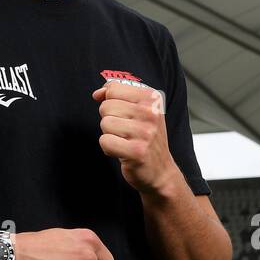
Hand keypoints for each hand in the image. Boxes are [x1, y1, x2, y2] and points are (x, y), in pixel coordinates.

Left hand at [92, 80, 178, 194]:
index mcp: (152, 98)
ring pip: (105, 123)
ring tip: (125, 141)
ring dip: (109, 135)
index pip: (113, 88)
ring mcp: (145, 132)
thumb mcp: (139, 110)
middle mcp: (151, 113)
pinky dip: (108, 148)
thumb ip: (117, 96)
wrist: (161, 171)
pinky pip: (105, 141)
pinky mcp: (136, 151)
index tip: (121, 114)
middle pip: (106, 106)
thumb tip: (97, 93)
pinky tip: (122, 151)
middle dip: (110, 120)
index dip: (109, 102)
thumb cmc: (146, 138)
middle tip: (125, 131)